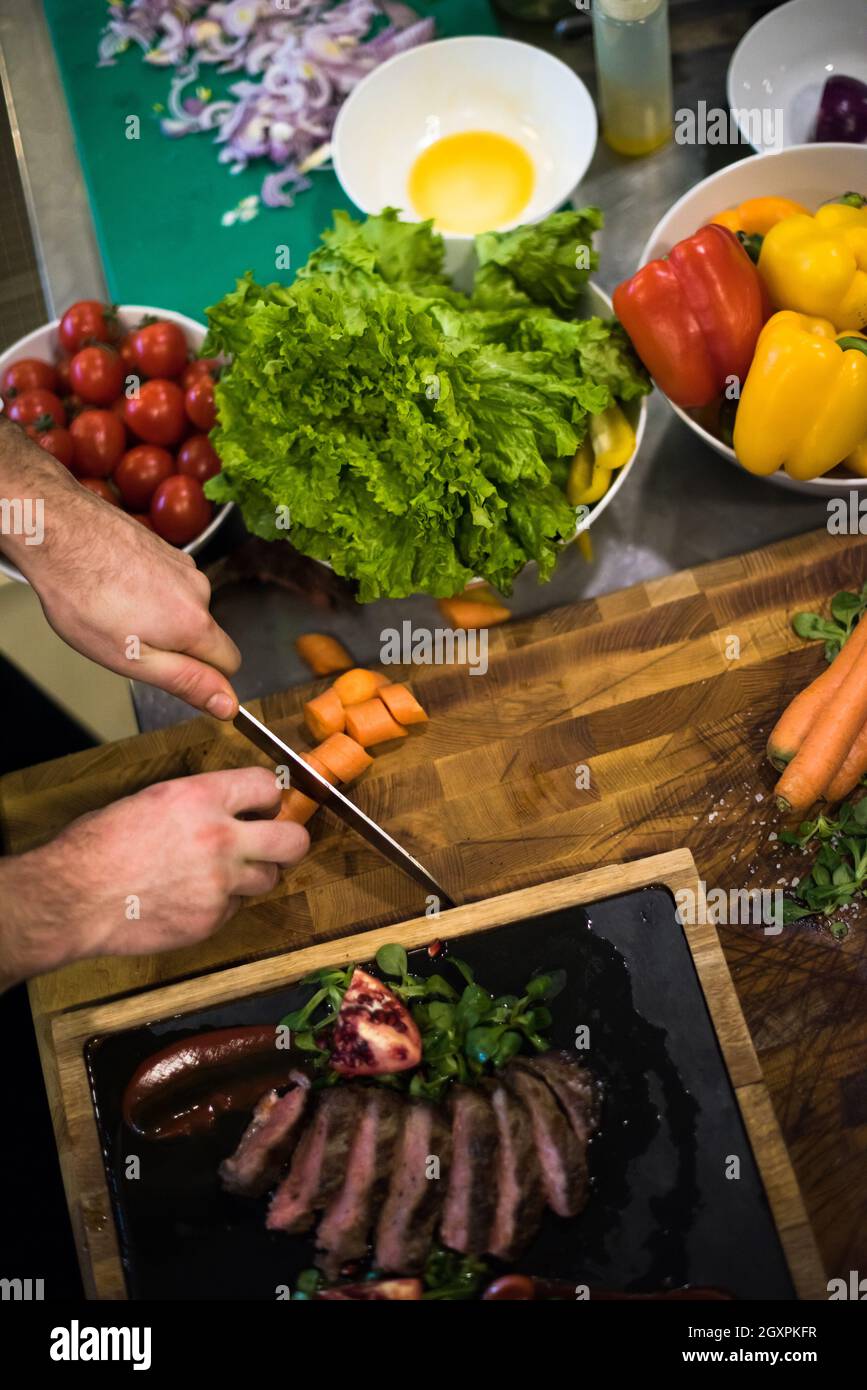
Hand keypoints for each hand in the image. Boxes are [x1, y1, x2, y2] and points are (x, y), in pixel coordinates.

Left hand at [0, 421, 239, 717]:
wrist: (60, 532)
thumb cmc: (85, 597)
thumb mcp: (133, 659)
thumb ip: (187, 682)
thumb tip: (229, 705)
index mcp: (195, 623)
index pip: (229, 664)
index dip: (204, 677)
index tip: (169, 673)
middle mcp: (199, 590)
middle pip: (204, 634)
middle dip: (174, 645)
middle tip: (127, 641)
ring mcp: (184, 565)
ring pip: (184, 608)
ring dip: (158, 616)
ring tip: (115, 609)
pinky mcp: (167, 548)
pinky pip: (169, 584)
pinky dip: (148, 590)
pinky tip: (115, 586)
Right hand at [0, 768, 308, 987]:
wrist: (74, 897)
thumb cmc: (99, 846)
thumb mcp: (150, 801)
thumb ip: (196, 803)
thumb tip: (223, 806)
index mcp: (201, 798)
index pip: (266, 786)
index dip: (270, 796)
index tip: (267, 804)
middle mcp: (221, 839)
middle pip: (293, 839)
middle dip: (288, 839)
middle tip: (276, 841)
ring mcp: (220, 884)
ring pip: (268, 879)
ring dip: (252, 876)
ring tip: (220, 874)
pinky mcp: (211, 919)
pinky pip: (235, 908)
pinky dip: (221, 904)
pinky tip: (190, 897)